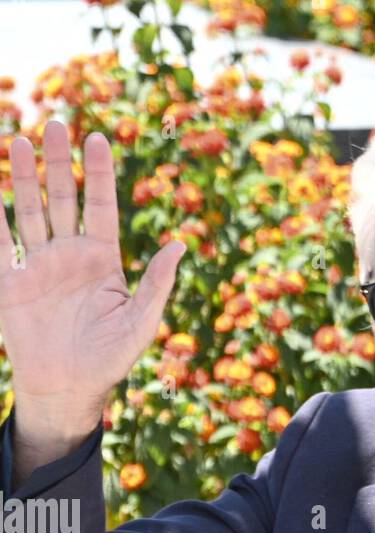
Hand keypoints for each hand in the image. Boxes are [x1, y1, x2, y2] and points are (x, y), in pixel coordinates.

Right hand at [0, 120, 185, 411]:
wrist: (69, 390)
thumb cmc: (110, 360)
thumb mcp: (140, 323)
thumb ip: (157, 284)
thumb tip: (181, 245)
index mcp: (102, 260)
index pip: (100, 206)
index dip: (98, 174)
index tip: (97, 139)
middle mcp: (70, 256)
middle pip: (64, 199)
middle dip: (60, 162)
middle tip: (57, 123)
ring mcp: (39, 266)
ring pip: (30, 211)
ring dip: (25, 177)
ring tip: (22, 139)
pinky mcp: (11, 283)